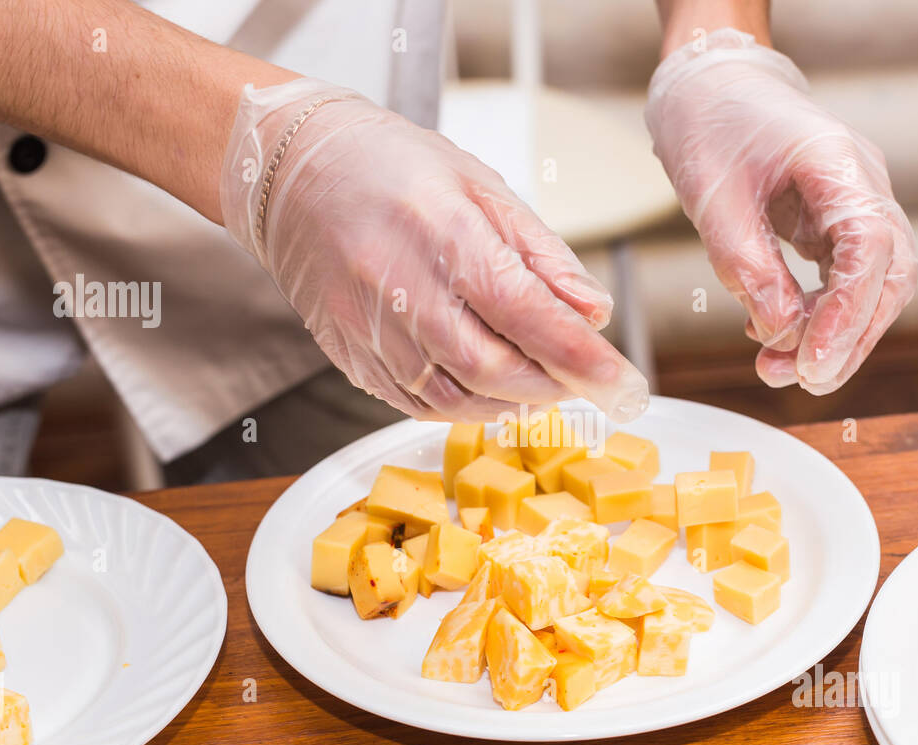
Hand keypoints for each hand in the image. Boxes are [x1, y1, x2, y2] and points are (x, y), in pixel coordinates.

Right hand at [220, 78, 648, 421]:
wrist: (292, 170)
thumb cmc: (394, 167)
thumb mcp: (482, 187)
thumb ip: (542, 256)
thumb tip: (594, 314)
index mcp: (443, 233)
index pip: (528, 314)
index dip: (582, 359)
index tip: (625, 386)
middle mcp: (400, 286)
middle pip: (492, 368)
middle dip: (551, 387)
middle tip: (584, 382)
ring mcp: (366, 326)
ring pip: (453, 396)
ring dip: (509, 401)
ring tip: (538, 382)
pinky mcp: (347, 352)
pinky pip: (413, 401)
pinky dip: (462, 405)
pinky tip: (485, 387)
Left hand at [645, 28, 917, 394]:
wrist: (711, 83)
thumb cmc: (709, 125)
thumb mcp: (713, 201)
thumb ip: (749, 268)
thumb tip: (782, 333)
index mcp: (836, 163)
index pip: (871, 249)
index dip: (848, 314)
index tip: (813, 361)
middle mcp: (861, 183)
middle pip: (888, 275)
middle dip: (851, 337)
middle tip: (801, 380)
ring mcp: (855, 201)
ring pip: (873, 283)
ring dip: (834, 335)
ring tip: (779, 370)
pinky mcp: (836, 220)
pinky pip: (845, 277)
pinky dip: (819, 314)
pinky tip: (775, 334)